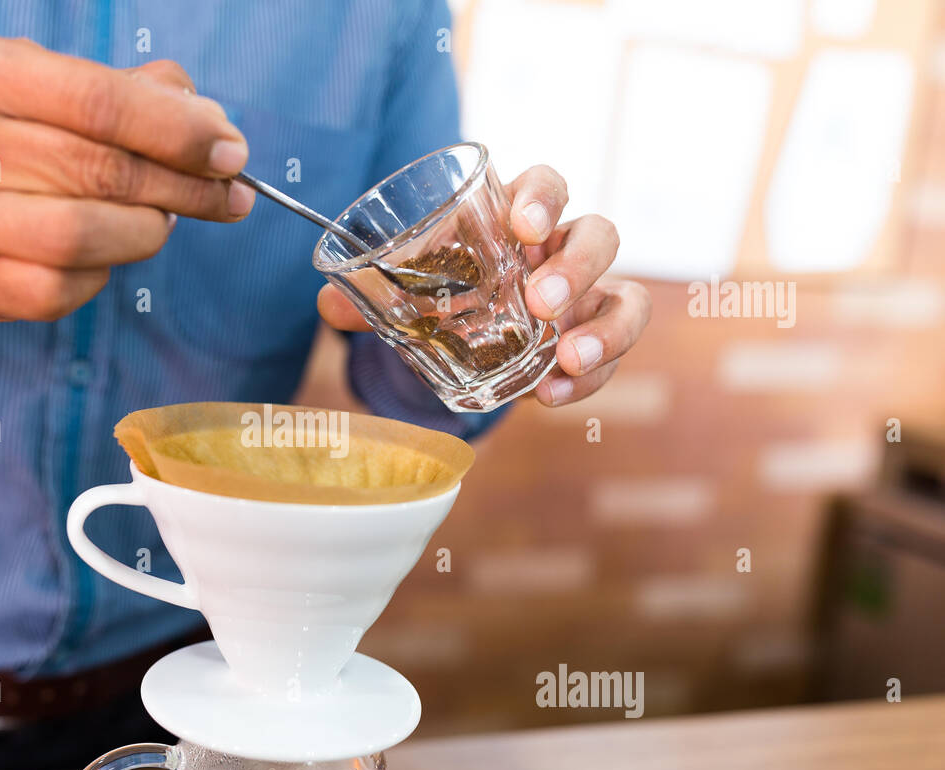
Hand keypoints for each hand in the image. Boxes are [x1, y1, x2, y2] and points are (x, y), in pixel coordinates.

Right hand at [0, 37, 254, 320]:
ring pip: (87, 236)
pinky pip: (66, 288)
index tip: (231, 150)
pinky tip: (110, 252)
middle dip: (185, 186)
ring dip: (149, 230)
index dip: (179, 131)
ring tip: (165, 218)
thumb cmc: (3, 134)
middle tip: (230, 194)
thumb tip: (211, 127)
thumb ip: (131, 93)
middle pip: (103, 170)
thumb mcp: (48, 83)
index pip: (101, 102)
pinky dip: (106, 272)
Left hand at [317, 164, 650, 406]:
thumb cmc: (445, 289)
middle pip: (598, 235)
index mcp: (520, 217)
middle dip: (576, 267)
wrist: (466, 332)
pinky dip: (590, 379)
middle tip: (538, 303)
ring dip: (605, 328)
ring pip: (628, 297)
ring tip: (567, 356)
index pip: (547, 185)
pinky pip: (613, 356)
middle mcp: (565, 251)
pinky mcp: (595, 341)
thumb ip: (370, 292)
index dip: (542, 198)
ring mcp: (589, 298)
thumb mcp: (410, 287)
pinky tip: (552, 395)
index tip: (521, 226)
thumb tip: (329, 304)